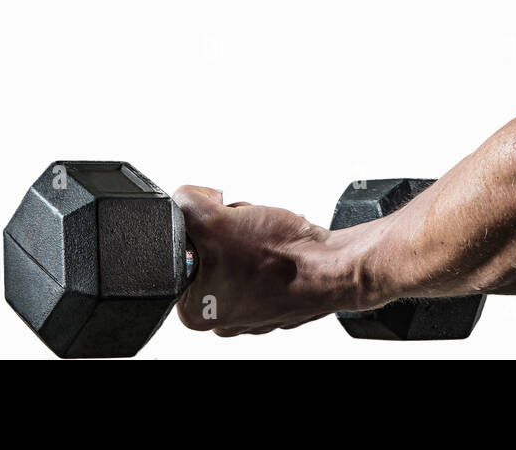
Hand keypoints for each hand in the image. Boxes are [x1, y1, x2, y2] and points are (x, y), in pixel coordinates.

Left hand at [172, 185, 364, 336]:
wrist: (335, 266)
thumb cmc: (284, 258)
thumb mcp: (216, 220)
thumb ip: (185, 203)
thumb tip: (183, 197)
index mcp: (196, 311)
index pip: (181, 251)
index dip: (203, 228)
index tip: (224, 229)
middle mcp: (221, 317)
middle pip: (209, 250)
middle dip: (229, 229)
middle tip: (249, 232)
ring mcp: (250, 307)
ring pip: (235, 249)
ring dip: (250, 232)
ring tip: (267, 237)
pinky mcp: (274, 295)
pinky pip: (260, 258)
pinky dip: (270, 244)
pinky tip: (281, 245)